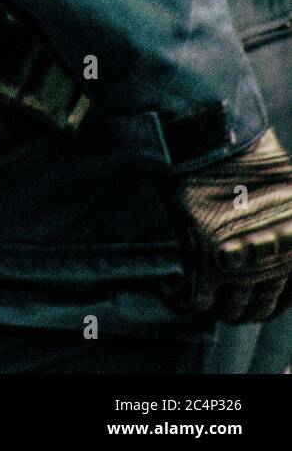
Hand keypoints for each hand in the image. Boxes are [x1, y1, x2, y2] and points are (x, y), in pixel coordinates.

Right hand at [169, 130, 291, 322]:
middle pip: (255, 310)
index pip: (283, 301)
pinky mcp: (207, 257)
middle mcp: (275, 263)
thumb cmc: (250, 159)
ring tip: (192, 290)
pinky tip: (169, 287)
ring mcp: (242, 264)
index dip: (263, 302)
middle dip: (234, 307)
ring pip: (227, 311)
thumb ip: (281, 230)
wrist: (219, 140)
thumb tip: (264, 251)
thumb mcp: (285, 195)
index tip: (239, 292)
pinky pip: (194, 300)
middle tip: (215, 294)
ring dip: (209, 306)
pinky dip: (178, 299)